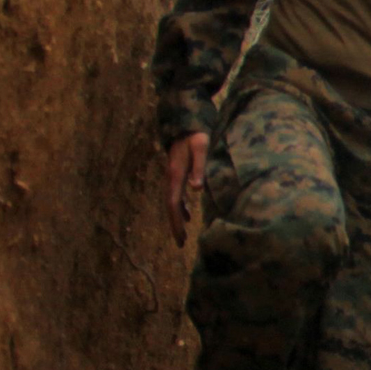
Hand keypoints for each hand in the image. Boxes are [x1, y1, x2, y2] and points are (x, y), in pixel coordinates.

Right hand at [164, 132, 209, 246]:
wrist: (185, 125)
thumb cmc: (195, 136)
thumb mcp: (200, 148)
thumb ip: (199, 167)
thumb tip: (196, 189)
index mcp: (176, 175)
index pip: (173, 204)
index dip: (176, 221)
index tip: (181, 237)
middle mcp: (171, 179)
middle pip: (170, 207)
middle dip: (175, 226)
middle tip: (180, 244)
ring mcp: (172, 177)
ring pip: (172, 203)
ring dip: (177, 219)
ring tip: (183, 235)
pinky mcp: (177, 175)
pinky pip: (175, 196)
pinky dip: (180, 208)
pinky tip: (188, 215)